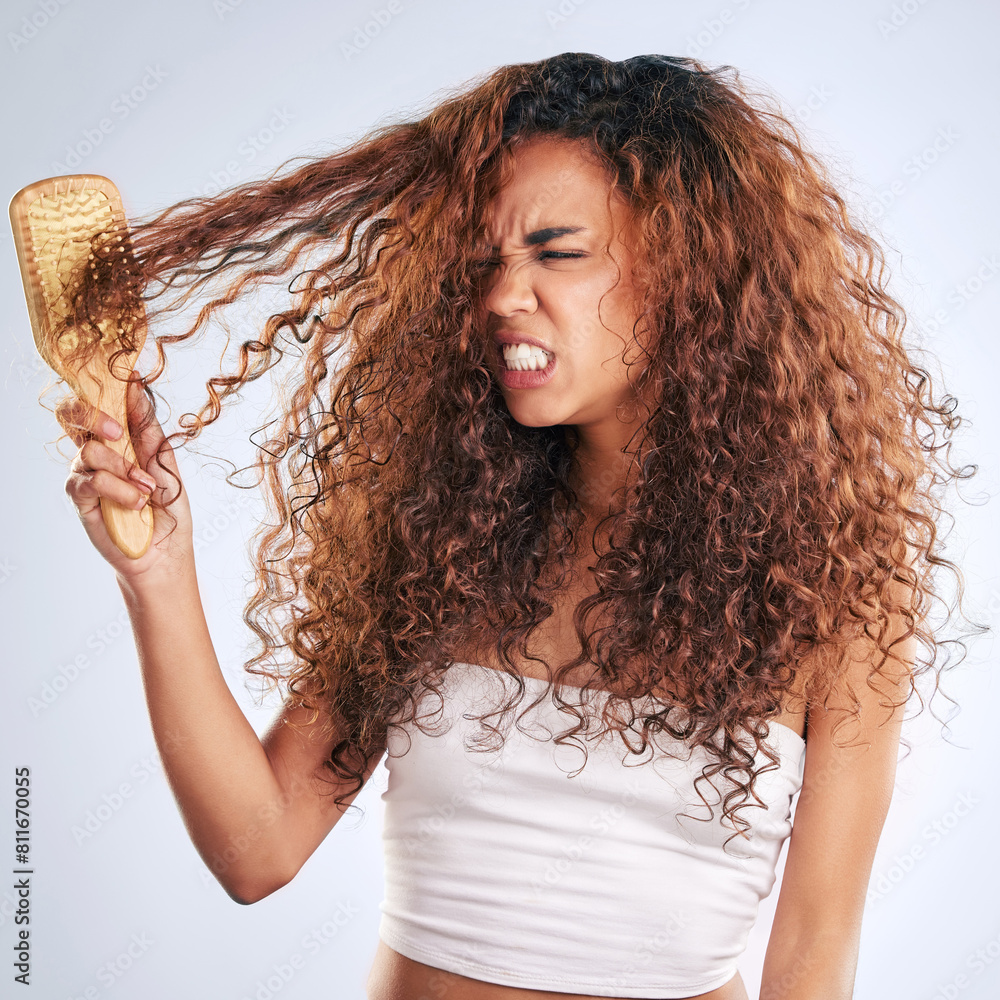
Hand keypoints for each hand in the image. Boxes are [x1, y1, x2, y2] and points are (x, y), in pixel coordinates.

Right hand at [56, 378, 194, 581]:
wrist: (166, 552)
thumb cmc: (168, 508)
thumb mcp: (165, 461)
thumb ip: (148, 427)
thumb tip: (136, 386)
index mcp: (117, 439)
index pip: (96, 402)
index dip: (103, 386)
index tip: (125, 378)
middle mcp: (96, 453)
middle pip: (71, 415)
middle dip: (94, 415)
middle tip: (118, 432)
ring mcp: (85, 475)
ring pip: (90, 451)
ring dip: (125, 470)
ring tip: (146, 491)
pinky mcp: (80, 500)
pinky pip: (90, 481)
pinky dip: (119, 490)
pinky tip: (136, 504)